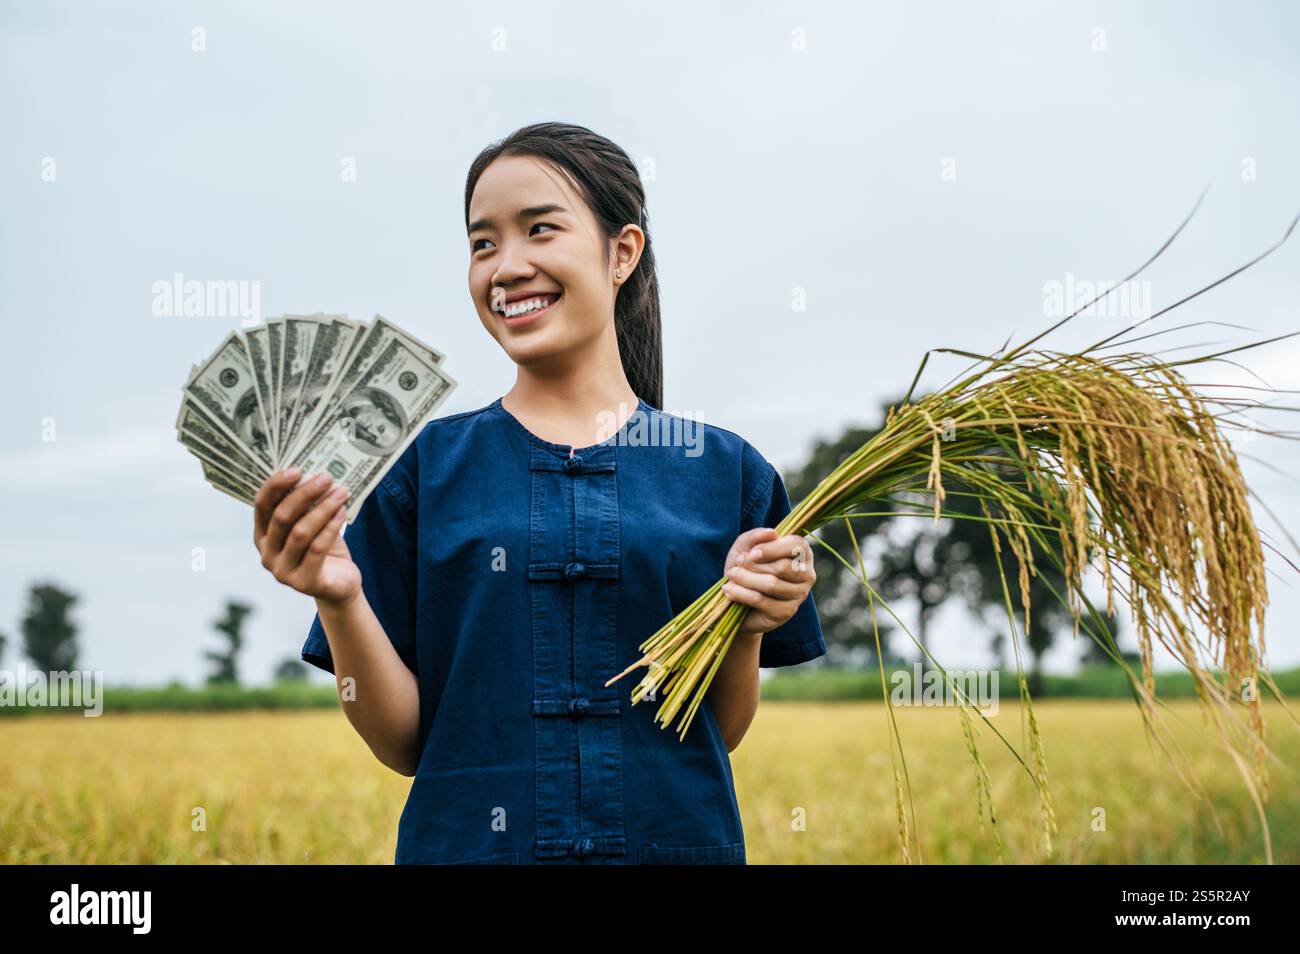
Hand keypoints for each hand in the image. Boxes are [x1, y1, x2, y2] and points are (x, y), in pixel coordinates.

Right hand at [253, 468, 360, 607]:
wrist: (340, 583)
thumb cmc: (324, 548)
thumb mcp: (312, 524)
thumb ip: (307, 506)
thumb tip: (316, 474)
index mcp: (262, 535)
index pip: (262, 505)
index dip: (276, 485)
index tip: (296, 469)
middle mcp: (267, 554)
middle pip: (282, 517)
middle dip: (304, 494)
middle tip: (326, 477)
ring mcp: (282, 571)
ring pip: (300, 533)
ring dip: (322, 509)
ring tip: (341, 493)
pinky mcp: (304, 583)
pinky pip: (317, 549)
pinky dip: (331, 527)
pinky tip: (342, 512)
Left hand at [721, 527, 816, 637]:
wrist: (738, 597)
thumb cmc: (747, 567)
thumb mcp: (746, 546)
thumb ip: (756, 536)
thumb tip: (771, 533)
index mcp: (803, 553)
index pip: (796, 546)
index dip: (772, 548)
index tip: (752, 553)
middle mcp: (807, 574)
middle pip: (783, 567)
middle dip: (754, 565)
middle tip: (737, 565)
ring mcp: (799, 595)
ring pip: (771, 584)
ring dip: (745, 578)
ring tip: (731, 576)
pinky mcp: (786, 612)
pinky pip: (762, 600)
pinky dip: (741, 594)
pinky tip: (729, 590)